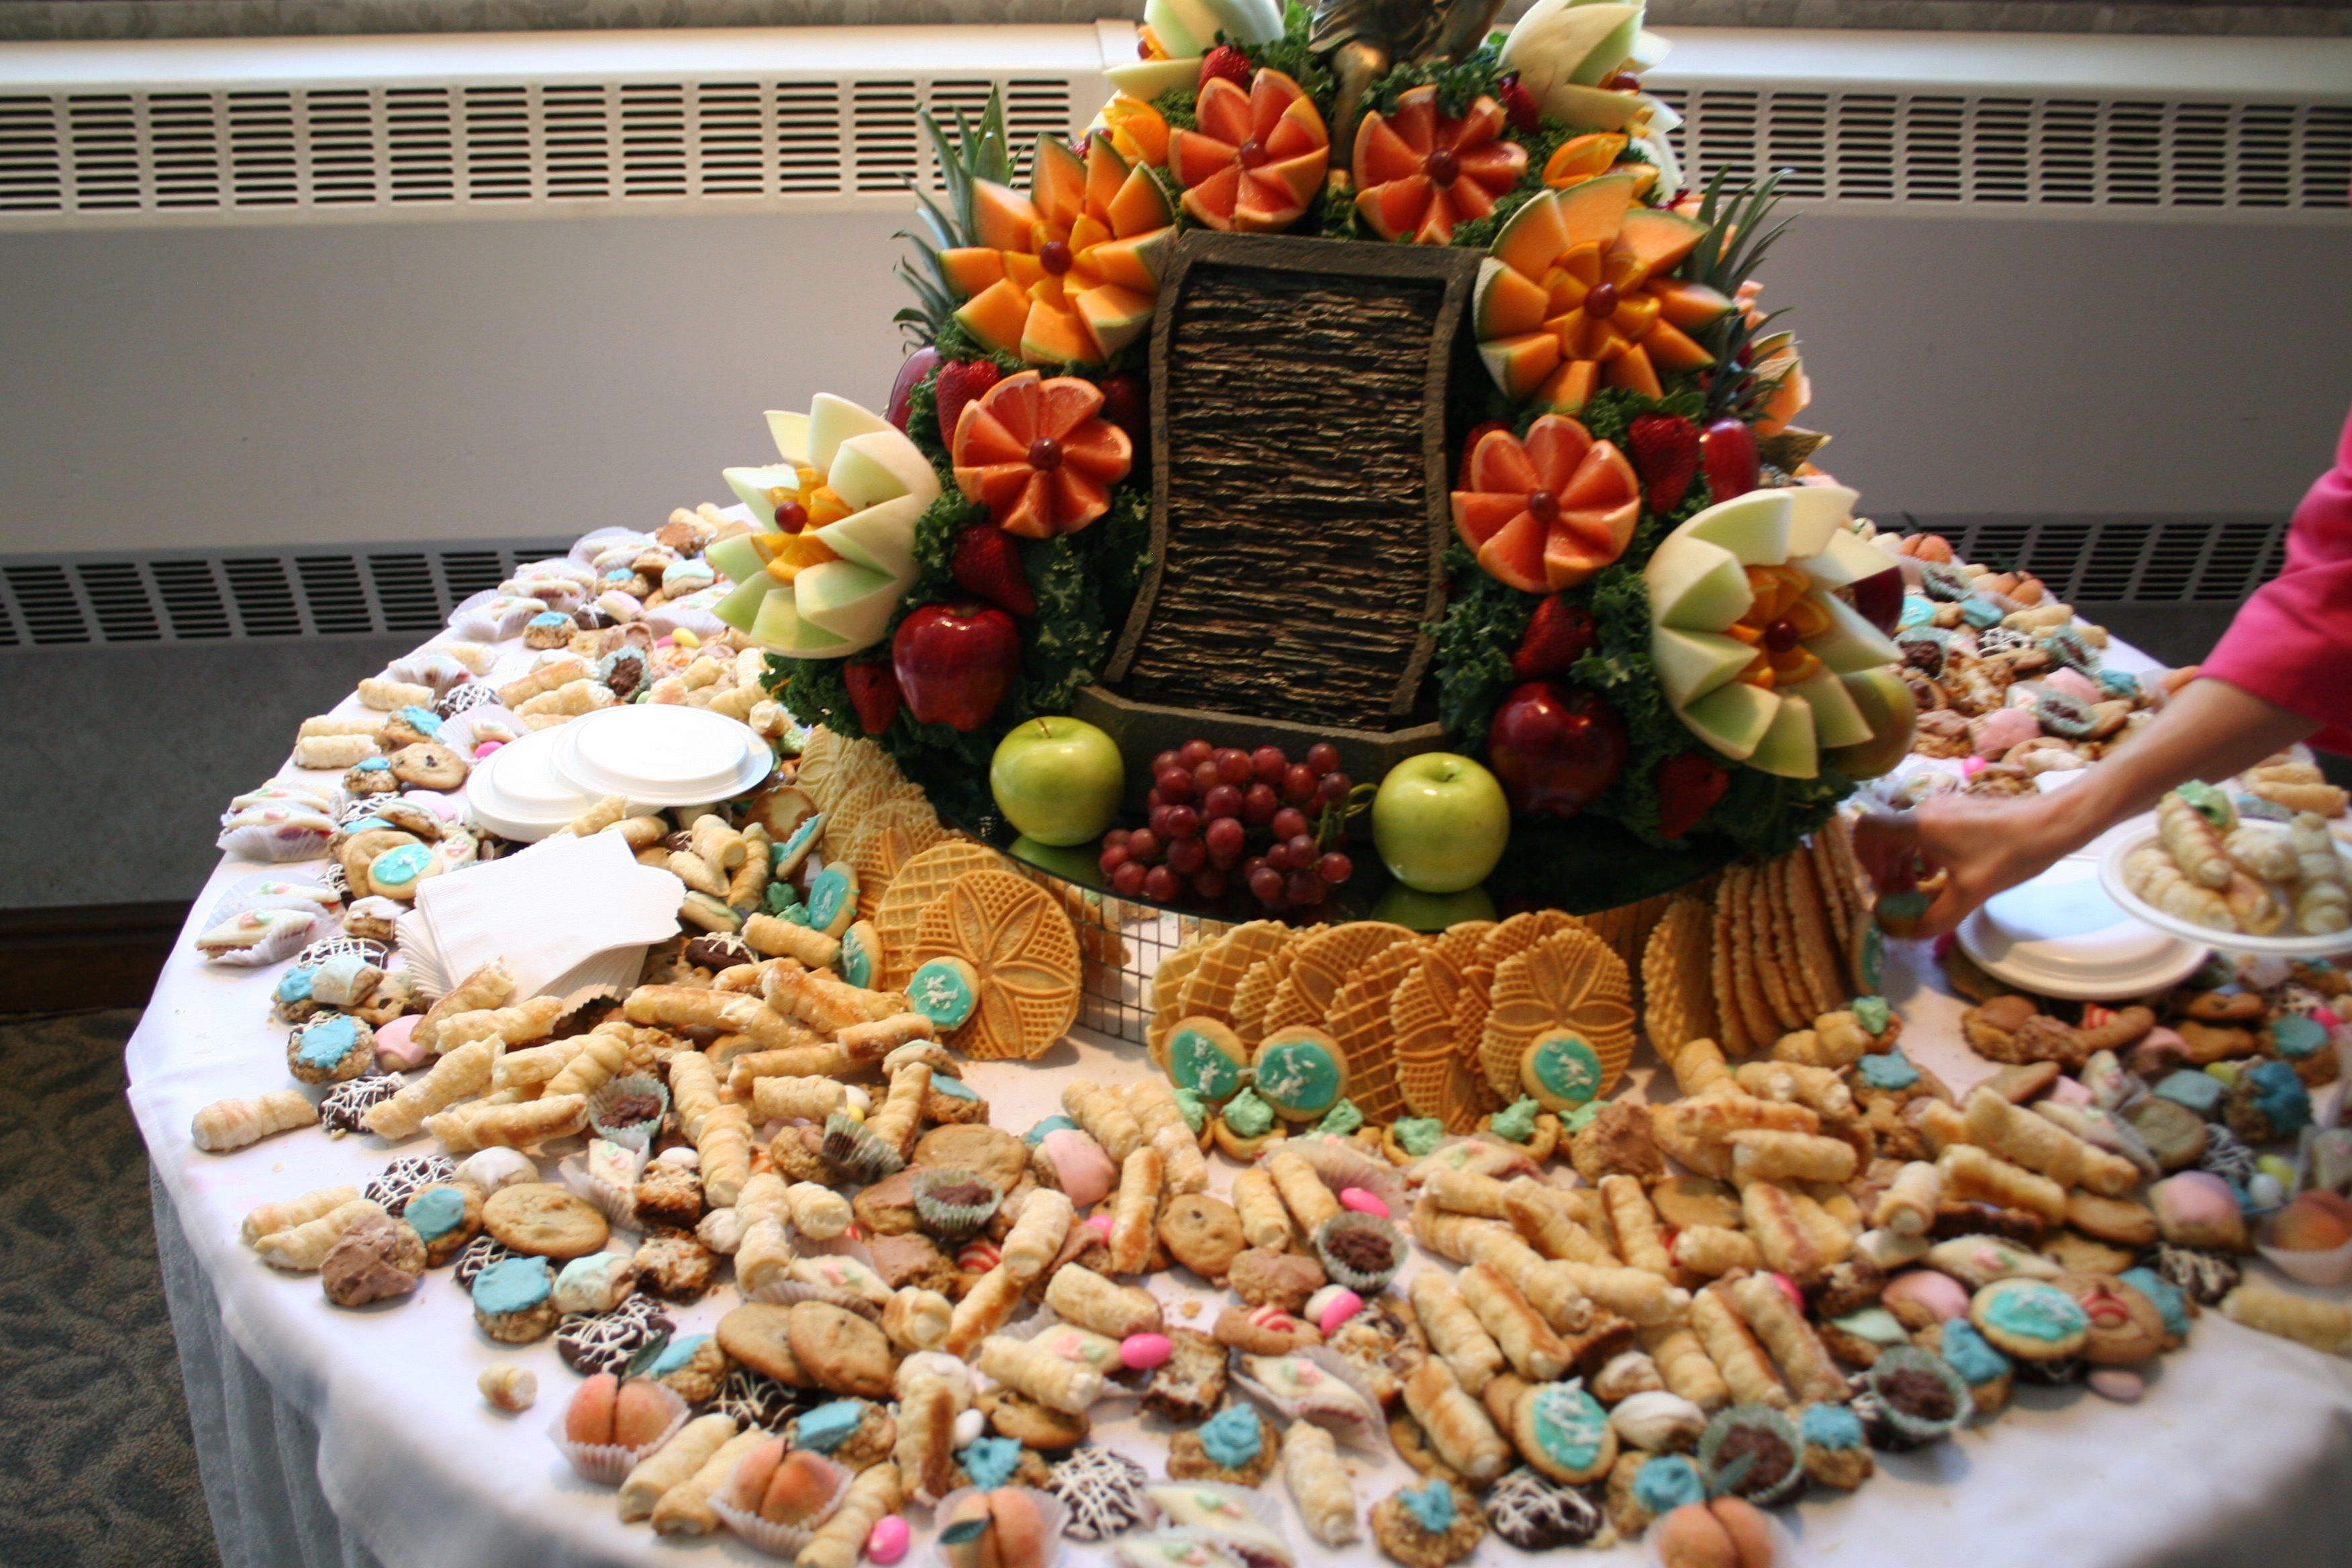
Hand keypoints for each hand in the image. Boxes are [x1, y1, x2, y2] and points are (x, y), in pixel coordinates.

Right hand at [1851, 790, 2082, 939]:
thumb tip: (1908, 936)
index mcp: (1920, 825)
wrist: (2053, 824)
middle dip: (1885, 871)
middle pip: (1885, 838)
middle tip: (1898, 900)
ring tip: (1917, 892)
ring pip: (1905, 837)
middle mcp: (1924, 812)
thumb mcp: (1971, 893)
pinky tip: (1940, 877)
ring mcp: (1941, 809)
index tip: (1880, 885)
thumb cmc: (2011, 854)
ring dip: (1904, 865)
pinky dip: (1922, 857)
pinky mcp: (1957, 813)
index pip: (1866, 830)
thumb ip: (1935, 918)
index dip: (1863, 859)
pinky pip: (1925, 834)